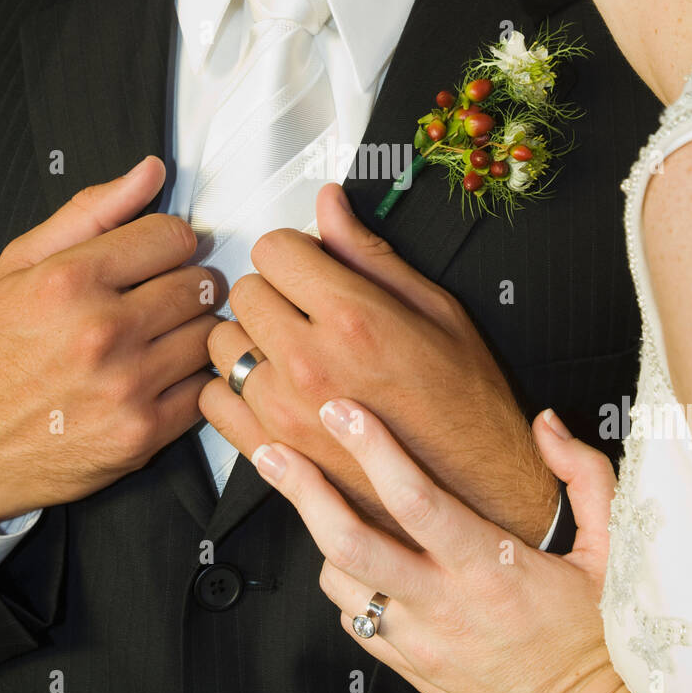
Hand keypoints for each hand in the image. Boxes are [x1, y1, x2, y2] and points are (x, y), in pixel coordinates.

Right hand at [0, 157, 220, 526]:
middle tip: (162, 296)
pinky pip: (207, 387)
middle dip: (188, 283)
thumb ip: (91, 211)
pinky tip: (165, 373)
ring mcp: (127, 385)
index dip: (168, 241)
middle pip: (200, 283)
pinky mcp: (144, 432)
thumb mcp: (22, 264)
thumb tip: (149, 173)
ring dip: (195, 329)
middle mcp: (102, 331)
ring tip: (162, 334)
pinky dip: (194, 378)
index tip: (158, 255)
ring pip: (211, 333)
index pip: (173, 235)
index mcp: (71, 281)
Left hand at [199, 184, 559, 545]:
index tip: (313, 266)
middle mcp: (311, 362)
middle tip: (308, 308)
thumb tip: (329, 203)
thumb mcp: (434, 309)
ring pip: (223, 342)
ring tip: (291, 350)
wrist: (477, 489)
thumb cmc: (465, 402)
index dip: (296, 251)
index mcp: (353, 317)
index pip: (273, 248)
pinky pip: (214, 401)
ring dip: (251, 339)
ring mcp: (285, 411)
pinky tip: (271, 387)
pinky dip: (234, 390)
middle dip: (274, 290)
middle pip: (245, 291)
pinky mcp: (274, 453)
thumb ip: (368, 252)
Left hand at [250, 402, 622, 692]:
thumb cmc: (600, 648)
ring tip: (313, 500)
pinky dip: (345, 587)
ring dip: (320, 538)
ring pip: (340, 583)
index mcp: (493, 569)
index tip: (342, 412)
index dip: (373, 450)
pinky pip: (355, 622)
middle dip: (303, 491)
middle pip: (351, 542)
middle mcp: (445, 605)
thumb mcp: (613, 554)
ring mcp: (422, 642)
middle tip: (274, 452)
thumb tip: (546, 425)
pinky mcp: (411, 670)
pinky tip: (355, 563)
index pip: (416, 500)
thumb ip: (585, 477)